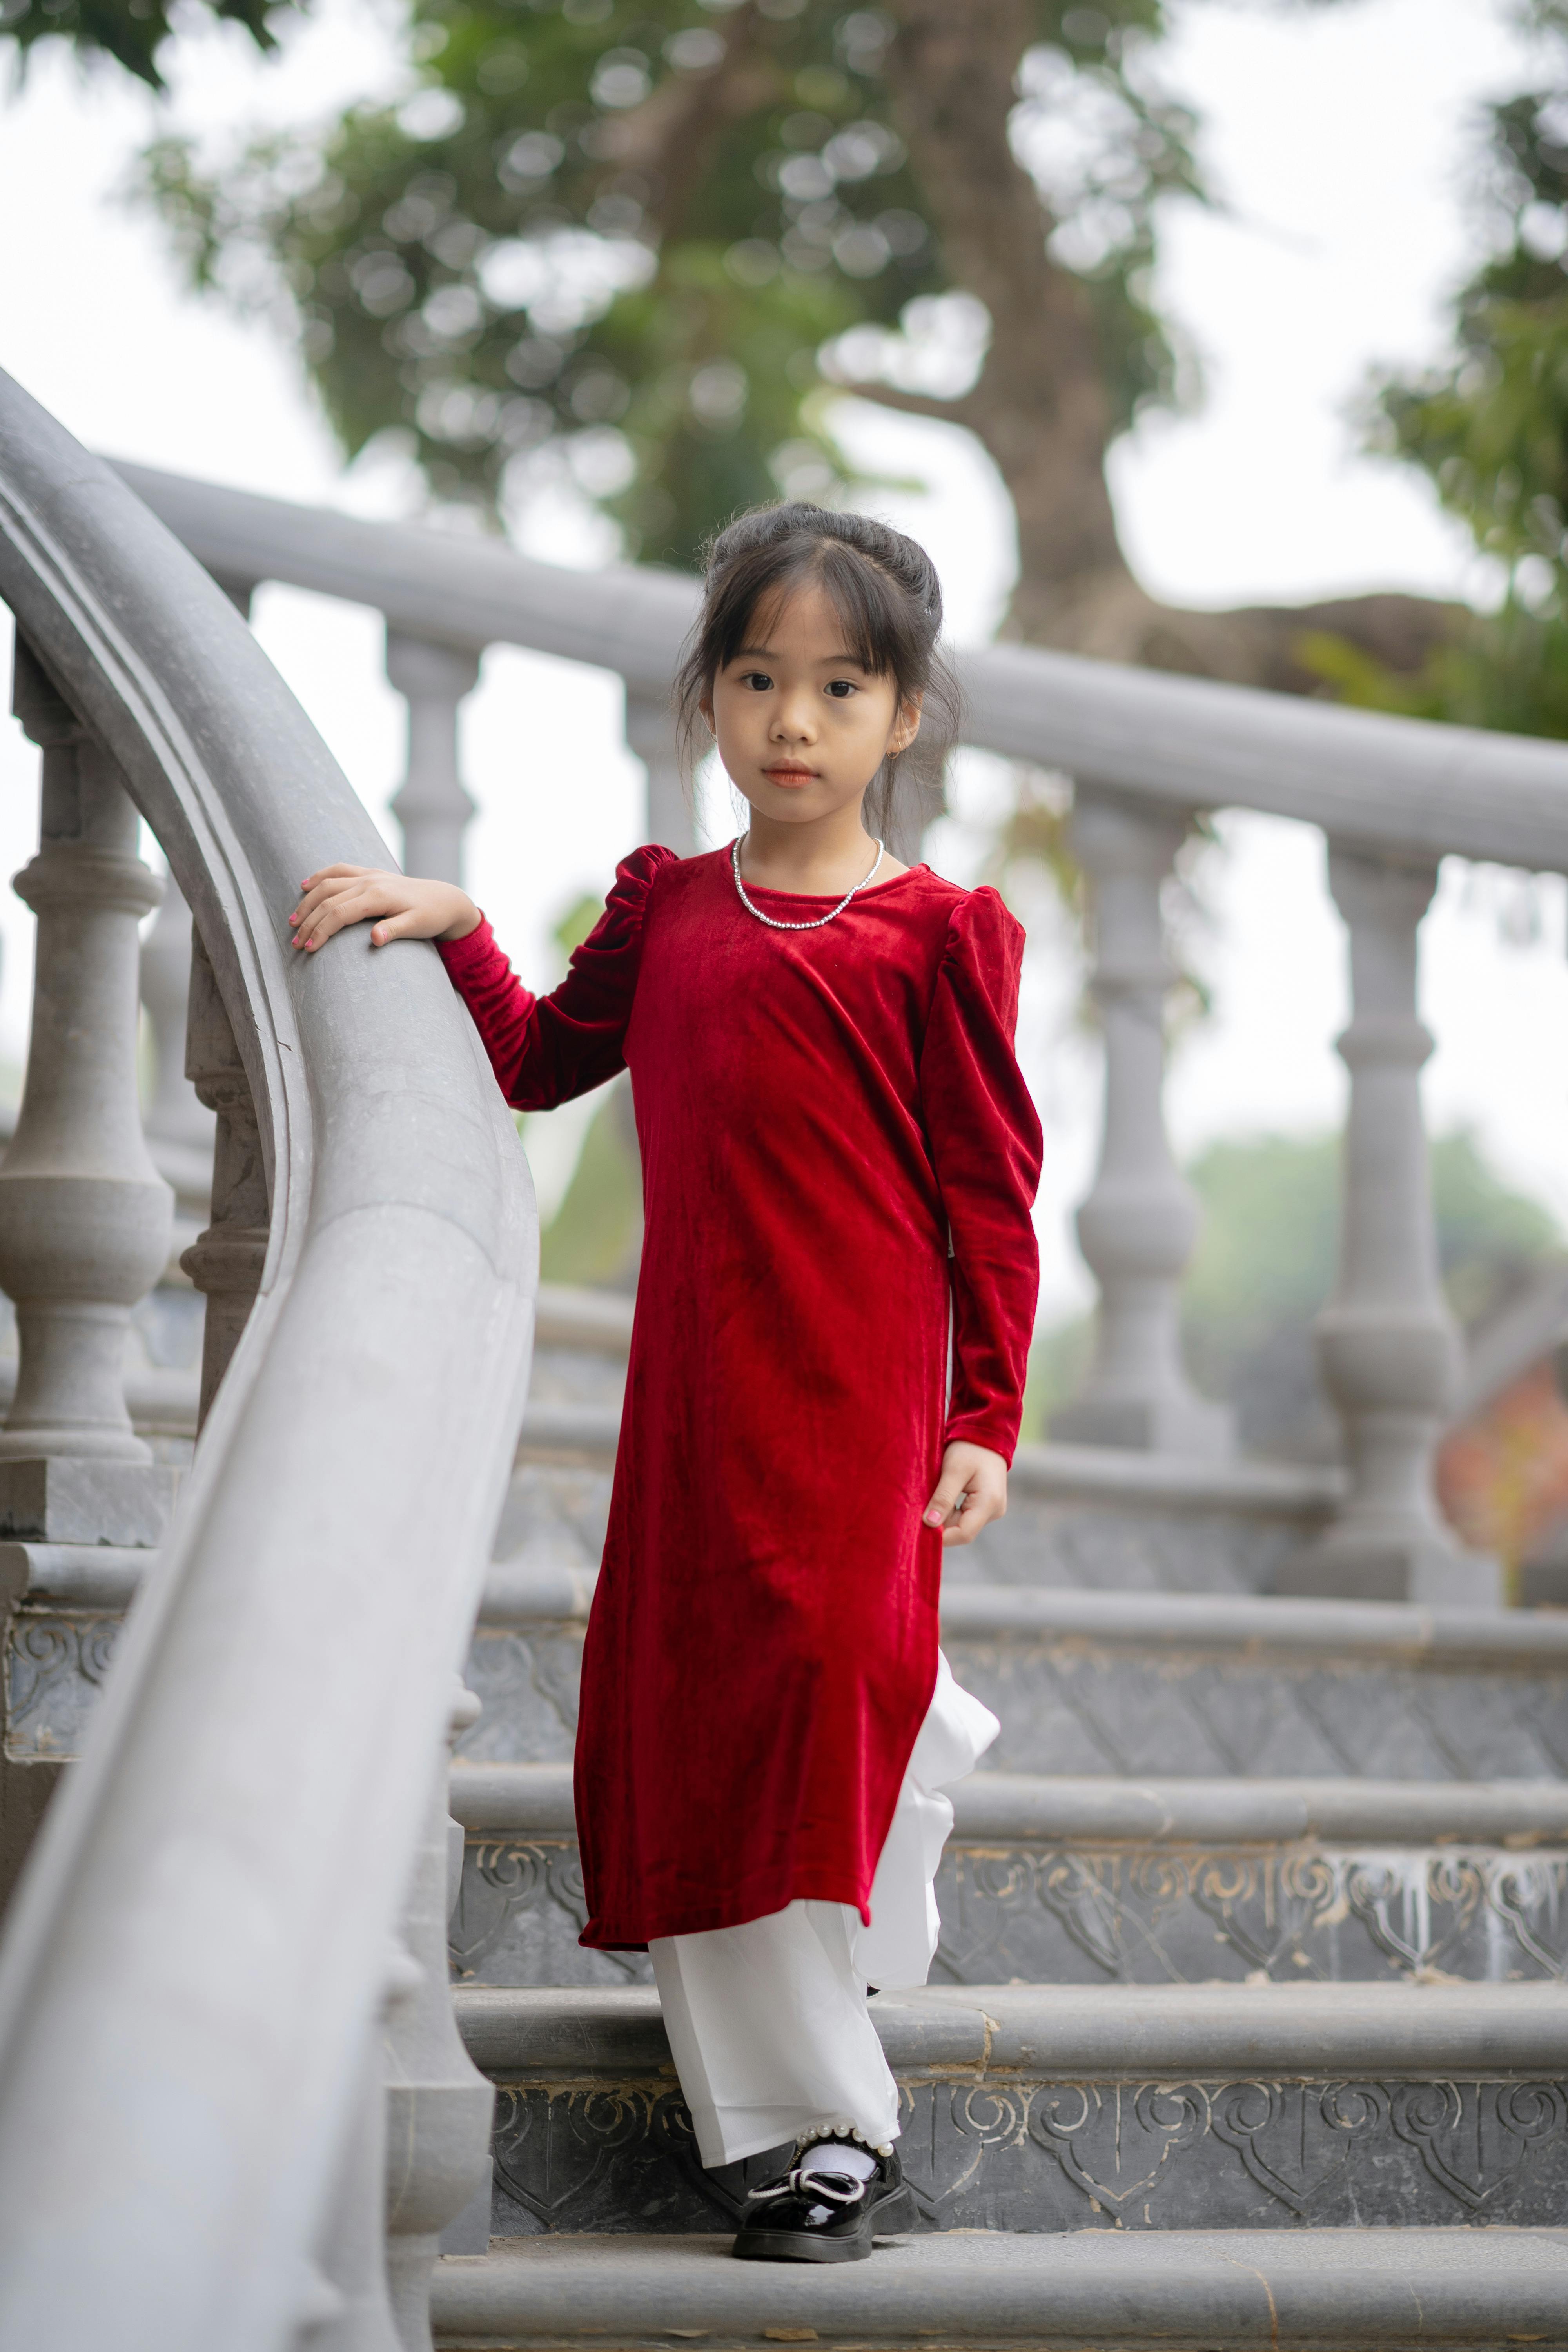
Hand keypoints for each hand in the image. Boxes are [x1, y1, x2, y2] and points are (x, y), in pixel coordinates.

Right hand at [289, 865, 481, 952]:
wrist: (445, 899)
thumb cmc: (431, 916)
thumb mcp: (418, 926)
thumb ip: (395, 931)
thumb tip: (375, 940)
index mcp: (377, 896)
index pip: (339, 913)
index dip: (321, 931)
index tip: (308, 949)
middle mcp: (369, 881)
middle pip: (327, 899)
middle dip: (308, 921)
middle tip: (295, 943)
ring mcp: (368, 874)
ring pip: (328, 883)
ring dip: (308, 901)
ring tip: (293, 921)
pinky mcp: (370, 873)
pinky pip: (339, 870)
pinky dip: (320, 876)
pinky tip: (305, 885)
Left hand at [922, 1441, 1005, 1548]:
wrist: (986, 1433)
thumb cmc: (970, 1448)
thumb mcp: (954, 1470)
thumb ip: (943, 1498)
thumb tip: (929, 1523)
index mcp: (989, 1503)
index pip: (964, 1534)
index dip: (940, 1536)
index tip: (918, 1528)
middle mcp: (994, 1511)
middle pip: (961, 1530)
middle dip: (939, 1525)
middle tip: (917, 1511)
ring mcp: (991, 1509)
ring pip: (961, 1524)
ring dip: (942, 1516)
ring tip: (928, 1500)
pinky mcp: (985, 1505)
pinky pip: (963, 1516)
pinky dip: (948, 1510)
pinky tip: (939, 1498)